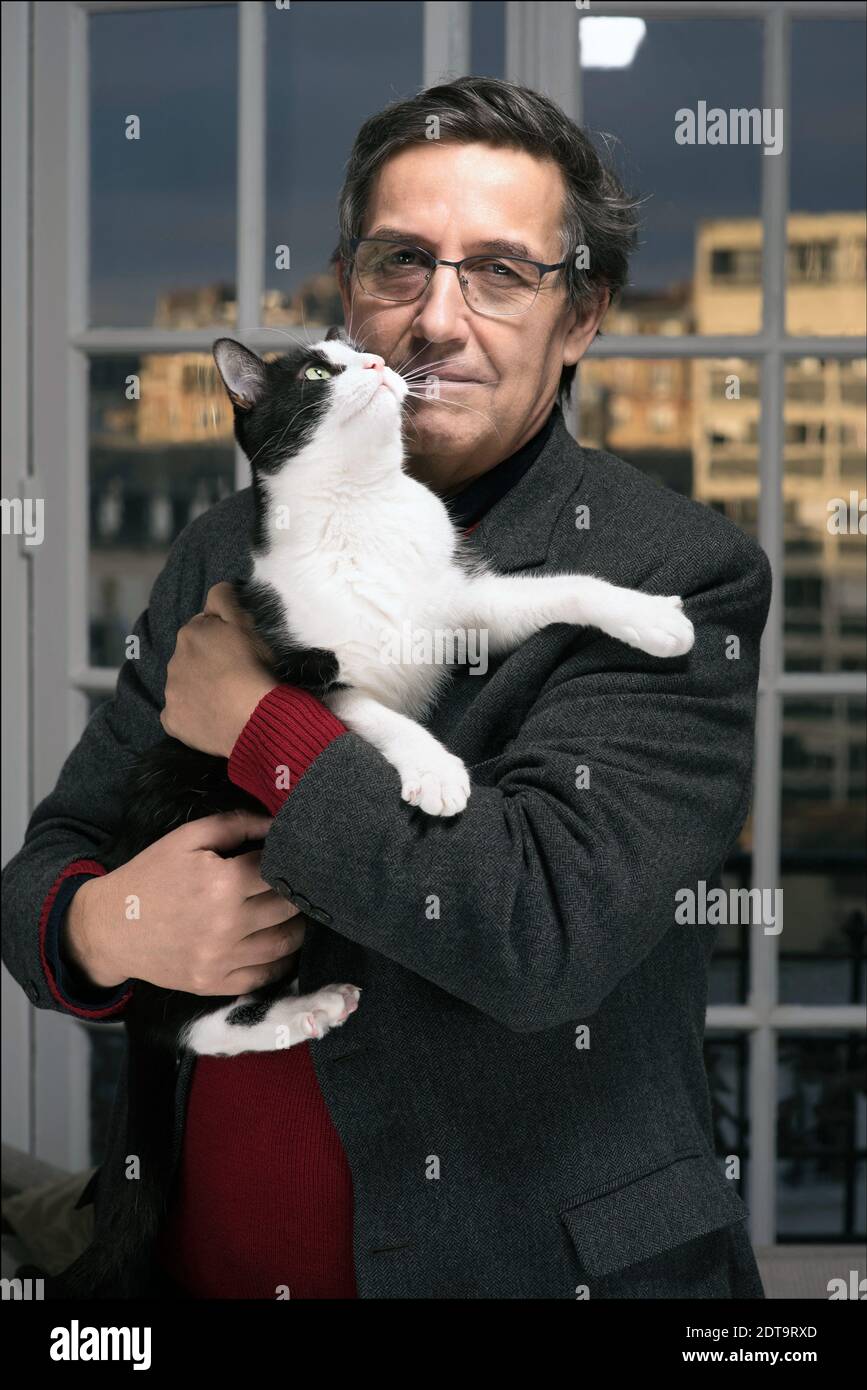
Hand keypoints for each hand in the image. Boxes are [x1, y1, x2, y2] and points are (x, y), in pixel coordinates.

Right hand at [63, 810, 306, 994]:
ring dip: (299, 925)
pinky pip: (266, 975)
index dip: (289, 860)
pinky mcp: (215, 984)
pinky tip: (283, 944)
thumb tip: (276, 823)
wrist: (110, 928)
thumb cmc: (150, 876)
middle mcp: (227, 925)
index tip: (293, 857)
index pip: (278, 870)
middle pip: (289, 906)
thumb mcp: (186, 838)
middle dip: (297, 892)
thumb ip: (235, 824)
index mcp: (222, 883)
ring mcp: (222, 959)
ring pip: (286, 943)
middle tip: (300, 884)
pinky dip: (283, 960)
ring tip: (298, 912)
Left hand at [161, 582, 276, 756]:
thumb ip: (225, 600)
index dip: (222, 639)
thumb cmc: (252, 667)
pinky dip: (192, 716)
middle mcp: (173, 661)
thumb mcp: (245, 624)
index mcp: (190, 633)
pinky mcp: (171, 720)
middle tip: (234, 677)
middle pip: (191, 658)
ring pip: (184, 686)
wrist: (253, 717)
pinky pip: (179, 715)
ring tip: (226, 701)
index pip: (203, 630)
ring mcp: (170, 692)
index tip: (238, 652)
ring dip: (199, 689)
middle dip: (207, 664)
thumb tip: (216, 587)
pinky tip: (213, 719)